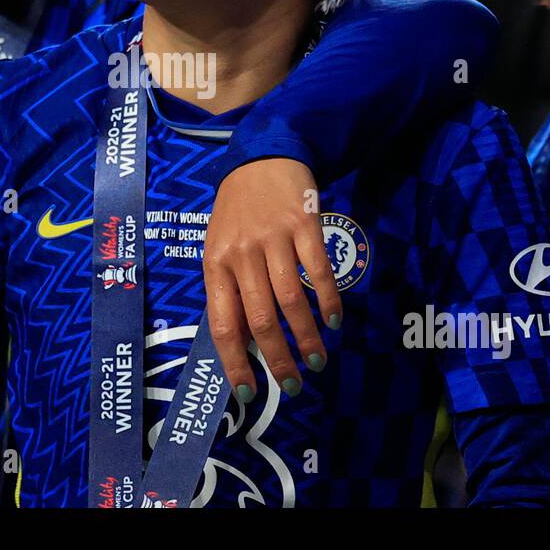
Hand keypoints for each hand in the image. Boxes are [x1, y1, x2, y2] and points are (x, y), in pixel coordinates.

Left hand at [203, 158, 341, 401]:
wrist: (261, 157)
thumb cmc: (237, 211)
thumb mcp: (220, 247)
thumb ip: (230, 290)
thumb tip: (244, 343)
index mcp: (215, 263)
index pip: (222, 324)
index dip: (235, 362)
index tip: (250, 392)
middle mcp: (242, 253)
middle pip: (261, 319)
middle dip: (279, 359)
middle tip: (294, 385)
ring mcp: (274, 238)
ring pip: (292, 300)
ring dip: (307, 338)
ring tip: (316, 360)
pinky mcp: (304, 224)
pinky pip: (318, 271)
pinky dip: (328, 301)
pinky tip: (334, 321)